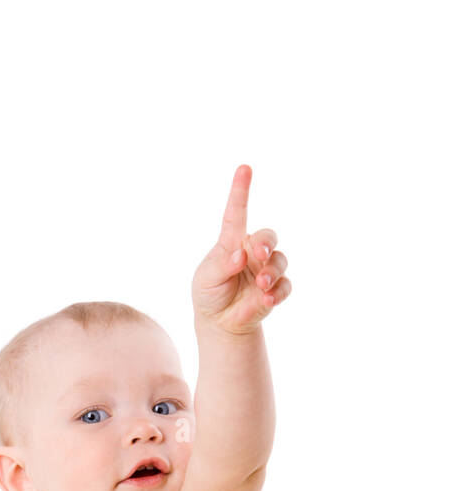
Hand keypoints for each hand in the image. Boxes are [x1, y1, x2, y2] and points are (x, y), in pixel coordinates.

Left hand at [191, 163, 291, 335]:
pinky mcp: (275, 290)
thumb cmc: (209, 292)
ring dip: (272, 271)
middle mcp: (253, 251)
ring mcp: (266, 270)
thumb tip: (241, 255)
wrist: (218, 321)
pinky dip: (277, 292)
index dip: (240, 191)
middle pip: (268, 236)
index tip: (244, 169)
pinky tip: (266, 299)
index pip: (236, 213)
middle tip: (259, 253)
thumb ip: (221, 265)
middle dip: (266, 242)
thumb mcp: (206, 278)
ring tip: (261, 284)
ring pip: (280, 261)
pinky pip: (285, 286)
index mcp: (233, 241)